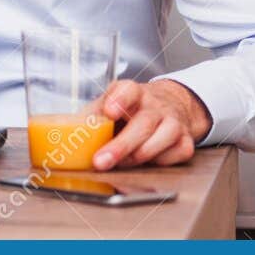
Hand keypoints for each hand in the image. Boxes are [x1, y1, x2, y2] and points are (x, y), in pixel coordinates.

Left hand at [91, 78, 210, 169]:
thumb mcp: (109, 104)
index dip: (118, 100)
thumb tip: (69, 134)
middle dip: (120, 146)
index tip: (108, 111)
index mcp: (133, 92)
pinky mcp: (185, 142)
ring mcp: (173, 123)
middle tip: (101, 161)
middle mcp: (155, 105)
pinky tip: (146, 159)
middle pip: (141, 125)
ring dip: (135, 158)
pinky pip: (171, 158)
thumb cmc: (132, 108)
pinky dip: (155, 163)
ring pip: (157, 143)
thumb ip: (91, 116)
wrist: (169, 106)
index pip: (128, 91)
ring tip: (119, 162)